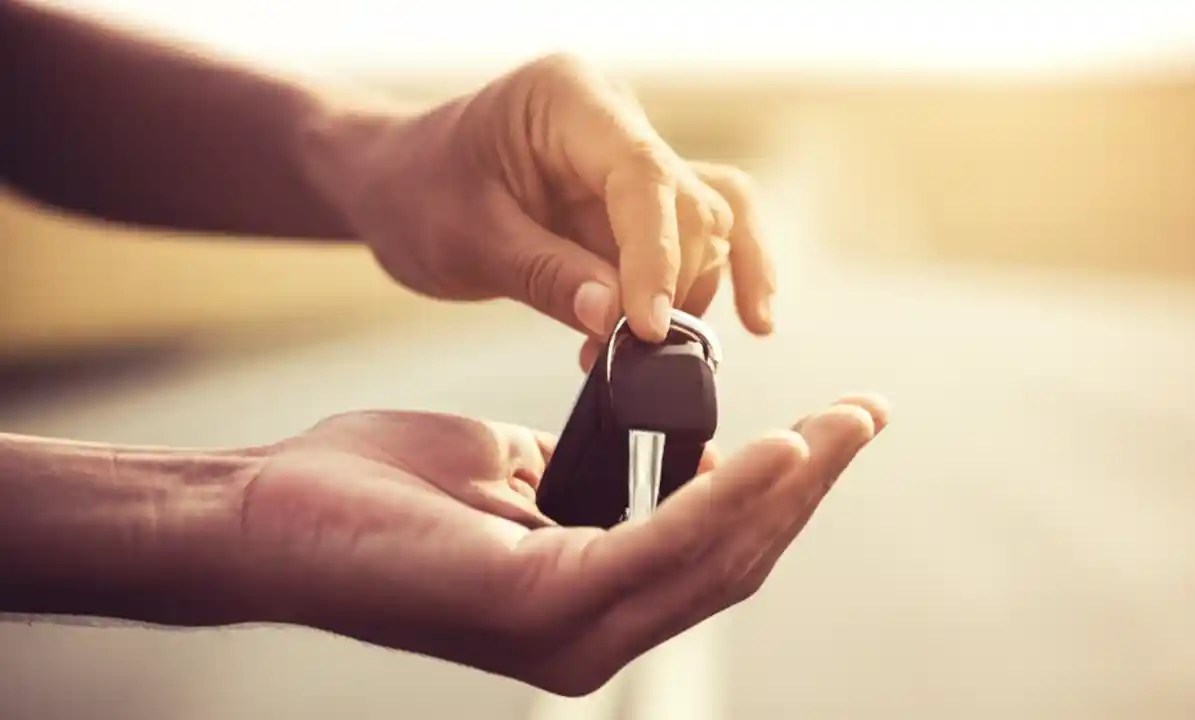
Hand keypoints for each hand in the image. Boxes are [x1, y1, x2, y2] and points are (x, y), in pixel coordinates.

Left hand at [236, 395, 887, 694]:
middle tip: (865, 418)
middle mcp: (589, 633)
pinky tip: (767, 447)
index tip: (826, 429)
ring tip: (837, 427)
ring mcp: (566, 631)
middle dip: (809, 487)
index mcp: (583, 601)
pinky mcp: (536, 605)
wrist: (269, 512)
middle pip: (733, 559)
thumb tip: (628, 459)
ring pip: (713, 558)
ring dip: (787, 488)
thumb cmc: (372, 492)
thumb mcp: (502, 475)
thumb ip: (576, 481)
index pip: (710, 553)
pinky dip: (722, 495)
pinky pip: (656, 544)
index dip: (781, 494)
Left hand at [301, 54, 775, 354]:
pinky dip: (721, 277)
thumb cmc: (415, 191)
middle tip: (633, 356)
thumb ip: (546, 276)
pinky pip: (701, 231)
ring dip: (691, 295)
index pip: (642, 175)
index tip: (649, 328)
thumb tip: (620, 323)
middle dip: (673, 286)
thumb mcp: (464, 240)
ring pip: (709, 221)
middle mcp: (616, 117)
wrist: (395, 181)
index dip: (656, 256)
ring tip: (646, 354)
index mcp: (568, 97)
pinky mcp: (637, 199)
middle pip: (689, 202)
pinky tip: (752, 320)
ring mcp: (633, 155)